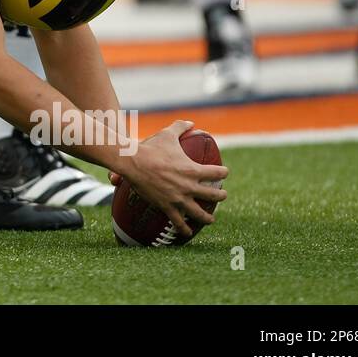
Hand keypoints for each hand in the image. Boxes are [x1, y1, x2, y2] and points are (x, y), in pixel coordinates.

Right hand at [120, 120, 227, 236]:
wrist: (133, 162)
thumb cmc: (151, 147)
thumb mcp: (167, 134)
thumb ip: (181, 127)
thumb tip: (190, 122)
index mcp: (193, 169)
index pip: (217, 173)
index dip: (223, 173)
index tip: (224, 173)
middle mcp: (189, 186)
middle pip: (213, 195)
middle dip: (220, 196)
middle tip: (222, 195)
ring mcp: (178, 198)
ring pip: (199, 213)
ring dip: (208, 217)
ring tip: (211, 219)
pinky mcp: (167, 206)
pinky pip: (178, 221)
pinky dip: (184, 229)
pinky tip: (188, 233)